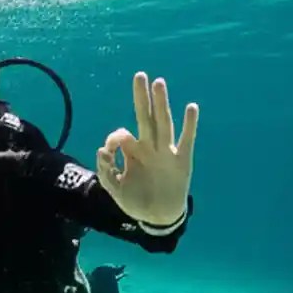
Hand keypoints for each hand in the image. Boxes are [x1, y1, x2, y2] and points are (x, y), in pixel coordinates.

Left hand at [96, 72, 198, 225]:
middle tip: (139, 75)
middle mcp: (149, 147)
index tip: (108, 153)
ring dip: (161, 104)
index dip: (113, 138)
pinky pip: (187, 140)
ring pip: (163, 123)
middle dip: (141, 97)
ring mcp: (166, 152)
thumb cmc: (136, 200)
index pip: (122, 135)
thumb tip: (102, 150)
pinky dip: (189, 125)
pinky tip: (191, 108)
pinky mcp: (182, 161)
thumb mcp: (115, 189)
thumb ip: (106, 171)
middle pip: (145, 117)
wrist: (159, 217)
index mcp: (133, 152)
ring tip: (159, 83)